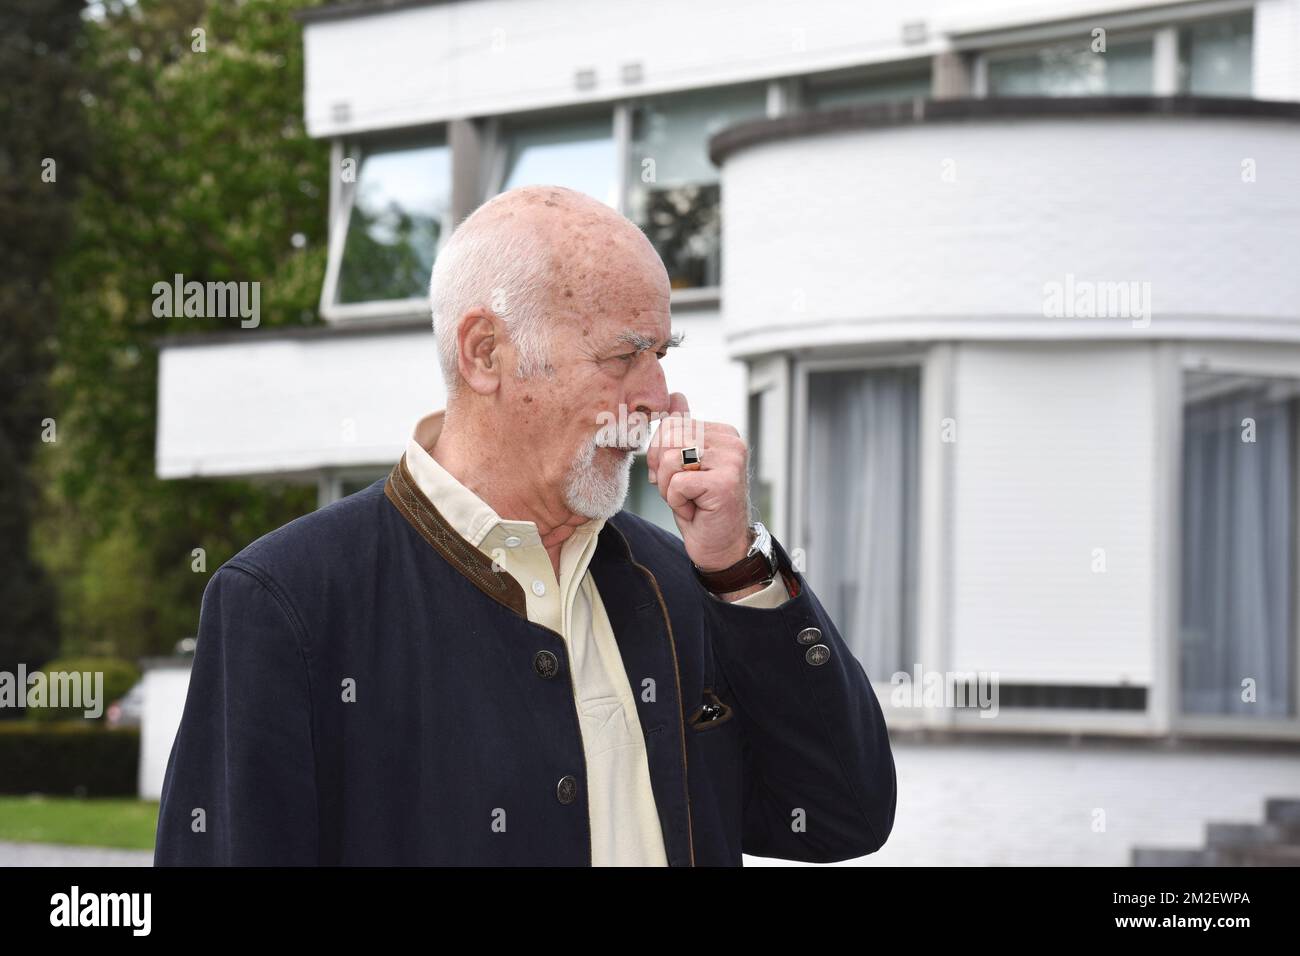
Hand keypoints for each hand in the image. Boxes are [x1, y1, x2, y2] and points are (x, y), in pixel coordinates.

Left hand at [646, 392, 752, 571]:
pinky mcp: (724, 483)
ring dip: (669, 488)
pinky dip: (677, 503)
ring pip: (670, 460)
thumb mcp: (684, 464)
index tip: (679, 477)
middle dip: (662, 471)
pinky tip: (696, 510)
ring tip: (689, 500)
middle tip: (682, 491)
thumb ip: (680, 431)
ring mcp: (731, 461)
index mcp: (722, 432)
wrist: (720, 546)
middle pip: (668, 438)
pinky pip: (677, 484)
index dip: (660, 454)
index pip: (670, 425)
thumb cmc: (700, 506)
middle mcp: (731, 442)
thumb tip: (676, 396)